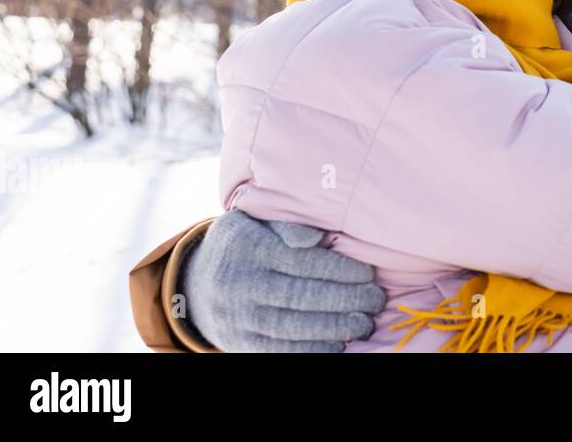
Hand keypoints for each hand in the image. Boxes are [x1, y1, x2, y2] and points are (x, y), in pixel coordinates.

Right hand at [179, 209, 386, 351]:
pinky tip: (337, 345)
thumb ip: (286, 226)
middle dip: (344, 300)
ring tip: (362, 324)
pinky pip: (278, 350)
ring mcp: (239, 318)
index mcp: (250, 249)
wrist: (195, 284)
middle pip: (301, 296)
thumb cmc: (242, 245)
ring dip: (332, 328)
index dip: (340, 269)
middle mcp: (242, 285)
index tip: (368, 274)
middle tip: (375, 300)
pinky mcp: (239, 343)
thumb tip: (318, 238)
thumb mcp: (253, 221)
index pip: (303, 262)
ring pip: (291, 326)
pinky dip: (309, 350)